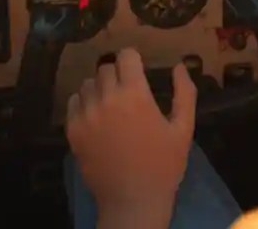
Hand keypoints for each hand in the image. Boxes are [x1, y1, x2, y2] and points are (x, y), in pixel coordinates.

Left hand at [66, 48, 194, 226]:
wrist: (133, 201)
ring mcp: (86, 114)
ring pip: (88, 84)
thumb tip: (178, 66)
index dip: (134, 60)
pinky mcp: (73, 130)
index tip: (139, 71)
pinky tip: (97, 117)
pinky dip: (84, 103)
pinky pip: (73, 102)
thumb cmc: (163, 164)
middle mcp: (107, 98)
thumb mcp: (183, 128)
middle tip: (129, 94)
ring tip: (111, 106)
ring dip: (100, 88)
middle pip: (106, 68)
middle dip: (119, 75)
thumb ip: (184, 93)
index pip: (126, 56)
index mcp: (135, 94)